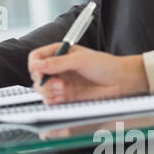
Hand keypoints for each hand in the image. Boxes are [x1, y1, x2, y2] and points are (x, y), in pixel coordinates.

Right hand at [27, 44, 147, 103]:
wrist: (120, 81)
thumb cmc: (104, 65)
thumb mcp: (79, 60)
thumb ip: (57, 63)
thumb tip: (37, 65)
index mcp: (59, 53)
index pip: (36, 57)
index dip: (34, 65)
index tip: (38, 71)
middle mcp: (57, 68)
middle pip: (36, 76)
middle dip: (42, 81)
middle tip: (57, 83)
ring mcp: (61, 82)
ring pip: (42, 89)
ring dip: (48, 91)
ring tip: (62, 90)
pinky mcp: (66, 96)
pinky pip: (51, 100)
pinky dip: (53, 100)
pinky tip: (63, 96)